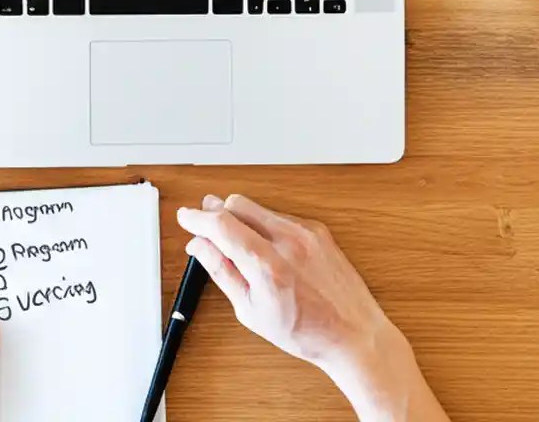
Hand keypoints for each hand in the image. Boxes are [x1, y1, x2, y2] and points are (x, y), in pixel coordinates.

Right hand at [178, 195, 448, 421]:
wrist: (352, 334)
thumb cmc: (306, 331)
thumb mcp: (250, 310)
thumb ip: (222, 272)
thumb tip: (200, 248)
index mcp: (268, 265)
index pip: (221, 225)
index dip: (196, 218)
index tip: (186, 217)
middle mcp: (289, 241)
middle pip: (237, 204)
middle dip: (216, 213)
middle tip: (205, 228)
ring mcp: (307, 233)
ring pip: (258, 207)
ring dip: (240, 219)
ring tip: (235, 245)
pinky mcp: (318, 231)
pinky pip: (279, 216)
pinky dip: (263, 225)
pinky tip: (264, 247)